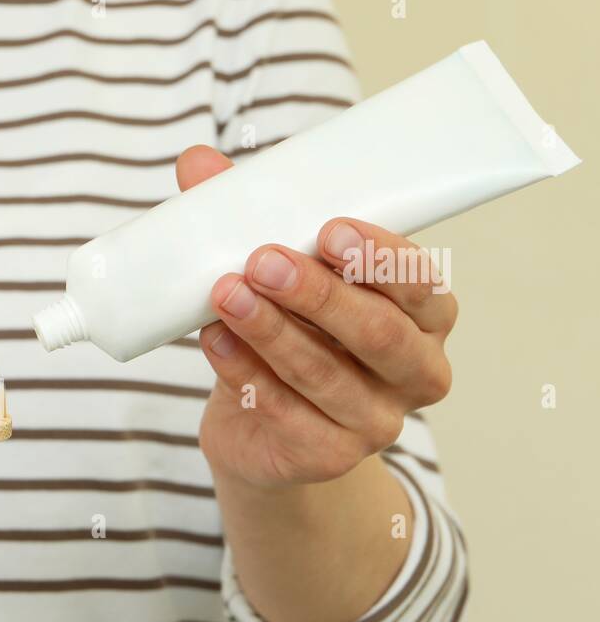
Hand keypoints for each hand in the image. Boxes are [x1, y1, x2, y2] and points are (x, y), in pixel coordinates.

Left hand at [177, 146, 456, 487]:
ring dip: (270, 331)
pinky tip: (215, 343)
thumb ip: (247, 219)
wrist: (261, 431)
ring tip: (224, 294)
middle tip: (261, 260)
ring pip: (325, 375)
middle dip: (317, 294)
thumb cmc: (287, 335)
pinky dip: (246, 375)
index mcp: (425, 315)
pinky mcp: (329, 458)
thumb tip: (196, 163)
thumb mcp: (278, 276)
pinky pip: (286, 415)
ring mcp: (377, 422)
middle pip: (378, 332)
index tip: (327, 228)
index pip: (420, 282)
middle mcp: (416, 371)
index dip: (378, 256)